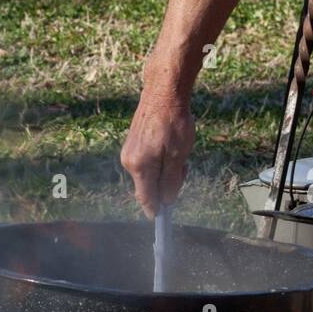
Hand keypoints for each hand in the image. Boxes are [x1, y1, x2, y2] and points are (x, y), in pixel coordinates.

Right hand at [121, 84, 194, 216]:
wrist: (163, 92)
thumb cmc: (173, 122)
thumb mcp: (178, 155)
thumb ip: (171, 180)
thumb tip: (165, 201)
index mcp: (139, 166)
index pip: (146, 199)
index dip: (156, 210)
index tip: (164, 219)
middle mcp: (129, 161)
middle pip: (150, 187)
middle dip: (167, 183)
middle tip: (183, 167)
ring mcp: (129, 152)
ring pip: (150, 174)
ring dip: (166, 170)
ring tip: (178, 150)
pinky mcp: (133, 144)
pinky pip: (148, 162)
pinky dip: (161, 160)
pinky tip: (171, 145)